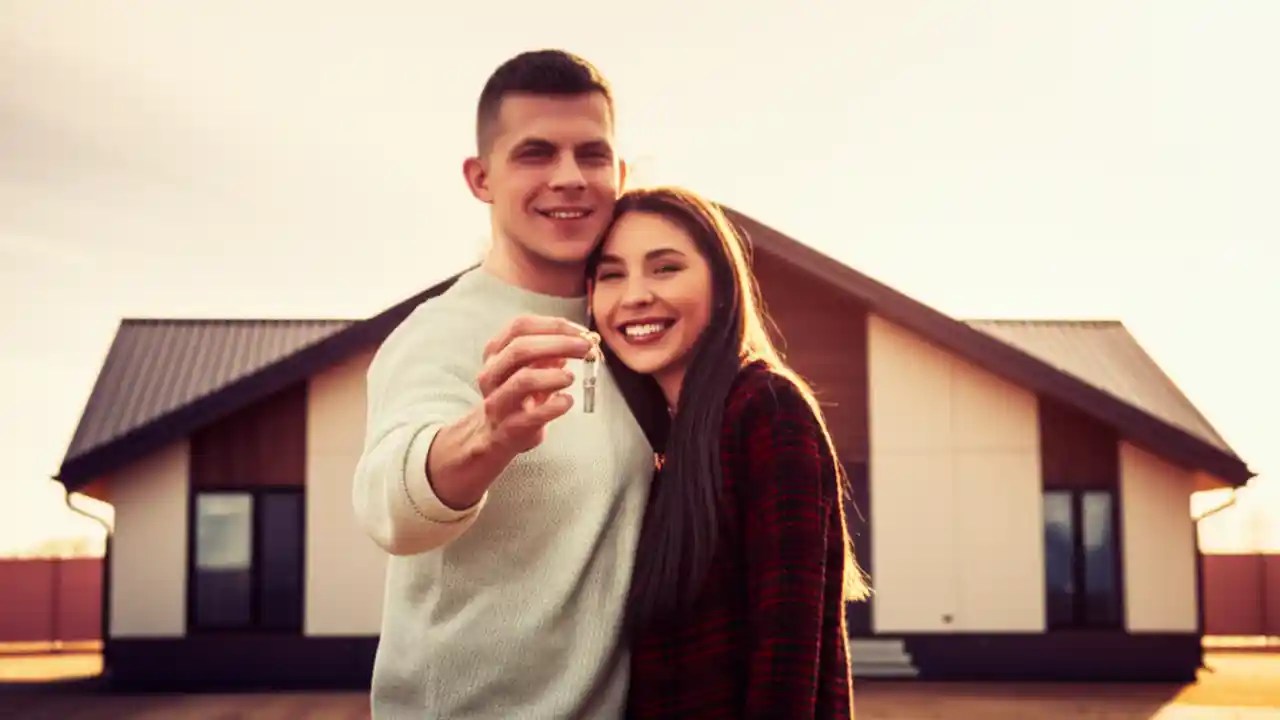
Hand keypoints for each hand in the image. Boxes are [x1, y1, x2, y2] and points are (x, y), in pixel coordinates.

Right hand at [475, 315, 591, 454]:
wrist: (496, 437)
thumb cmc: (518, 397)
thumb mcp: (531, 368)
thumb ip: (551, 353)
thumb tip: (582, 339)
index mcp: (496, 352)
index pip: (521, 326)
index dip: (554, 325)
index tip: (581, 331)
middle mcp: (492, 374)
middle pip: (521, 349)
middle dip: (559, 344)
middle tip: (586, 348)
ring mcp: (498, 402)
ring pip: (523, 381)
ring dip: (554, 375)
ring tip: (571, 377)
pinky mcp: (509, 429)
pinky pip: (533, 416)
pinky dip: (555, 406)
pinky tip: (567, 401)